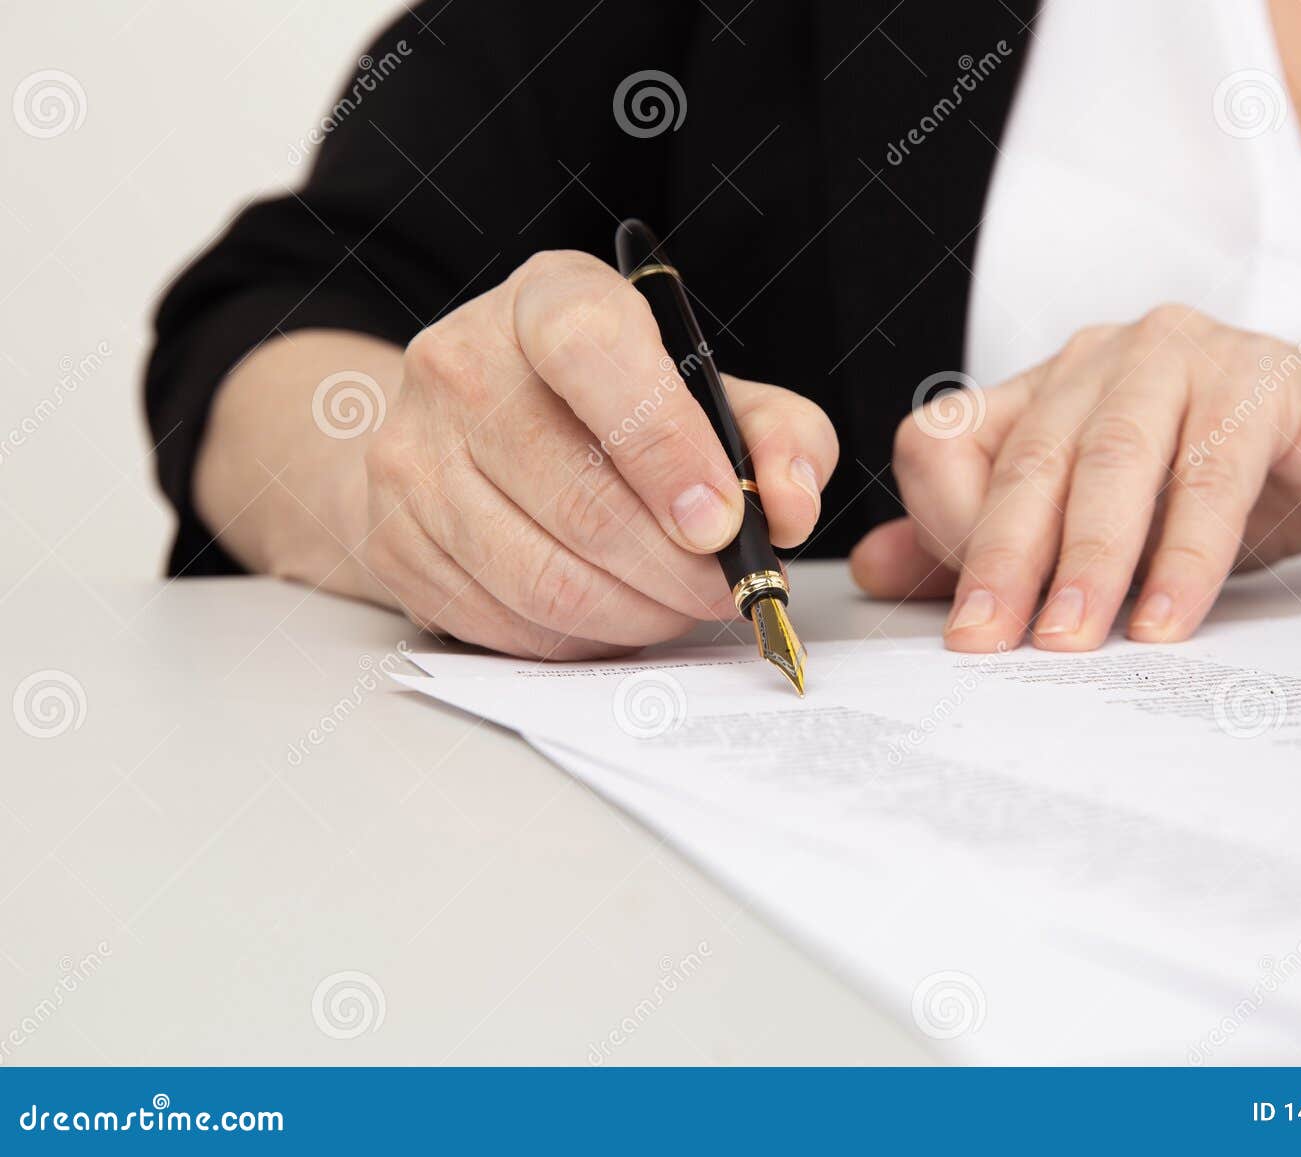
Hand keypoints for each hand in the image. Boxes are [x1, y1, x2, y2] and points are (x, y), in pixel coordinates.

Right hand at [360, 250, 837, 658]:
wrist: (470, 426)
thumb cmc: (609, 404)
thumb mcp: (706, 388)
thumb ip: (776, 434)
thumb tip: (791, 504)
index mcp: (546, 300)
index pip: (594, 352)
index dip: (666, 445)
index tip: (723, 519)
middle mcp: (461, 364)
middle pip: (577, 493)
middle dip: (676, 567)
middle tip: (726, 589)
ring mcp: (412, 453)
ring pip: (541, 574)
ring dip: (636, 612)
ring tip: (679, 605)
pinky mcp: (391, 536)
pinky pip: (502, 620)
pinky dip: (578, 636)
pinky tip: (615, 613)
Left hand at [851, 305, 1300, 650]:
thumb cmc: (1228, 494)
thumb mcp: (1099, 532)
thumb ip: (986, 545)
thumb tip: (873, 570)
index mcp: (1042, 389)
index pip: (943, 442)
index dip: (944, 527)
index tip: (969, 618)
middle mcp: (1098, 359)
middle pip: (1024, 459)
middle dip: (1001, 559)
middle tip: (987, 645)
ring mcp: (1179, 354)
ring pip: (1111, 462)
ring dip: (1088, 560)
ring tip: (1073, 641)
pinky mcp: (1260, 375)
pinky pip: (1210, 473)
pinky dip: (1185, 554)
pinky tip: (1167, 619)